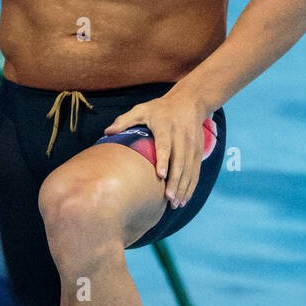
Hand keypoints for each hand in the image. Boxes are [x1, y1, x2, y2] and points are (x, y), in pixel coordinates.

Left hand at [103, 89, 208, 208]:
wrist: (190, 101)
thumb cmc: (160, 108)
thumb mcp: (142, 109)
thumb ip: (125, 120)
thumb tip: (107, 132)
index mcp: (166, 127)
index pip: (165, 145)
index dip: (164, 160)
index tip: (161, 175)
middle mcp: (181, 137)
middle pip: (180, 161)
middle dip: (175, 181)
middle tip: (168, 198)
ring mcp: (192, 145)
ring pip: (190, 169)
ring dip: (184, 187)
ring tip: (175, 203)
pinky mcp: (198, 151)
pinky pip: (196, 171)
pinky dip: (191, 185)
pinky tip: (184, 199)